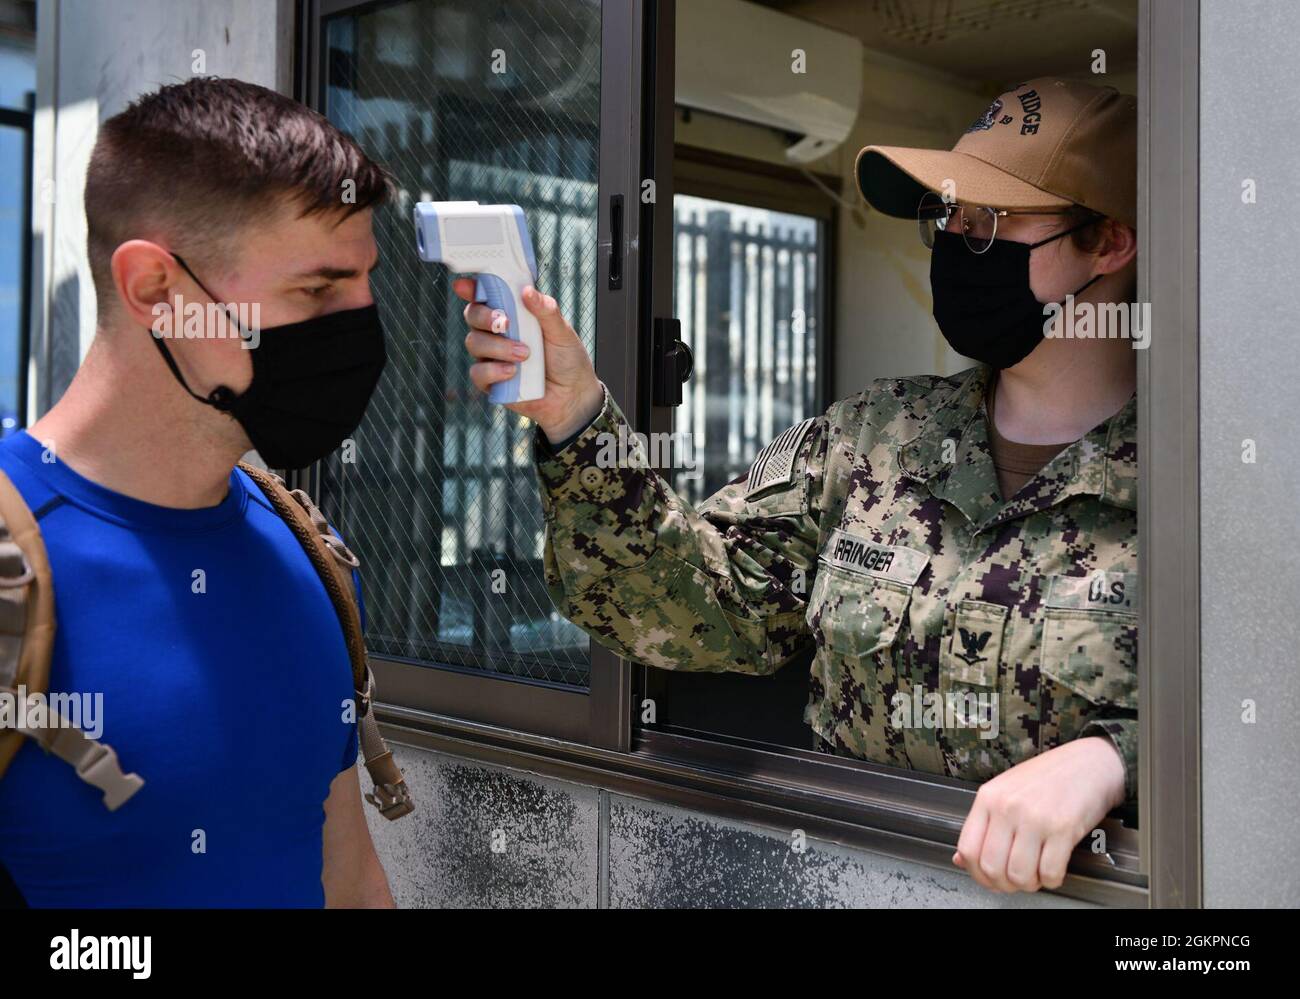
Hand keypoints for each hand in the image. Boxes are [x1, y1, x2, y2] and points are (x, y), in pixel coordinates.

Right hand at [456, 278, 603, 441]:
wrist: (573, 396)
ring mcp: (492, 357)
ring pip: (474, 343)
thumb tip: (527, 291)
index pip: (486, 296)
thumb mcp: (562, 331)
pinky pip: (478, 372)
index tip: (464, 286)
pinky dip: (493, 370)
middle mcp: (497, 333)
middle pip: (472, 315)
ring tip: (524, 354)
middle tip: (505, 323)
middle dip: (484, 316)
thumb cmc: (567, 359)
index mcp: (513, 314)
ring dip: (497, 347)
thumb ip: (546, 310)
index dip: (471, 289)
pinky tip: (512, 372)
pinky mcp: (491, 381)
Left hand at [952, 735, 1125, 892]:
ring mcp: (1035, 817)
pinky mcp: (1063, 828)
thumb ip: (983, 825)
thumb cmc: (1047, 778)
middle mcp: (1007, 807)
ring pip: (1019, 874)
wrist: (1088, 762)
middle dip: (1003, 884)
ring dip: (1029, 884)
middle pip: (991, 867)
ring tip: (1036, 875)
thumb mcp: (1006, 792)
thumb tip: (961, 859)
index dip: (976, 873)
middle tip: (1015, 881)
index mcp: (988, 797)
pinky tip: (1053, 870)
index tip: (988, 878)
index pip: (967, 849)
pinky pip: (1050, 872)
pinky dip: (1051, 880)